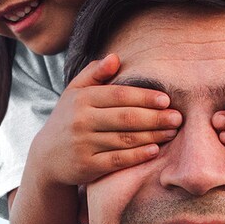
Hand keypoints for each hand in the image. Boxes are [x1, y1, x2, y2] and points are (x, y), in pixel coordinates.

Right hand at [31, 53, 180, 186]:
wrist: (46, 158)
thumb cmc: (68, 120)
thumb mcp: (74, 93)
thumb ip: (94, 74)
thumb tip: (115, 57)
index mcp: (81, 99)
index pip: (119, 95)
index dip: (144, 97)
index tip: (166, 100)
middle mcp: (81, 121)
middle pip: (126, 118)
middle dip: (155, 117)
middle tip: (177, 117)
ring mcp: (83, 144)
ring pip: (125, 139)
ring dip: (152, 136)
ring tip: (171, 132)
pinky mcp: (87, 166)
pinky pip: (118, 159)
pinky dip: (138, 155)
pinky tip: (155, 150)